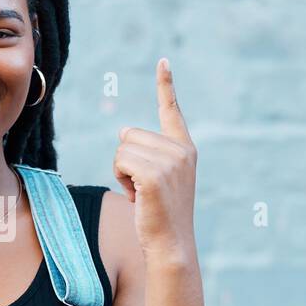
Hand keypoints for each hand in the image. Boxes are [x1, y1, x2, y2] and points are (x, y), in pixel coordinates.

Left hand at [112, 57, 197, 265]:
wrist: (170, 244)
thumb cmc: (158, 214)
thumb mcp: (153, 179)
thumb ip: (144, 153)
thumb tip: (123, 131)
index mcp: (185, 148)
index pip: (171, 110)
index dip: (165, 85)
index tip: (163, 61)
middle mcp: (181, 150)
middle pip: (130, 134)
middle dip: (126, 161)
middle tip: (142, 187)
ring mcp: (171, 160)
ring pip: (122, 148)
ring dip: (122, 172)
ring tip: (141, 193)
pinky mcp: (155, 173)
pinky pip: (121, 161)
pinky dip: (121, 179)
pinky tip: (137, 196)